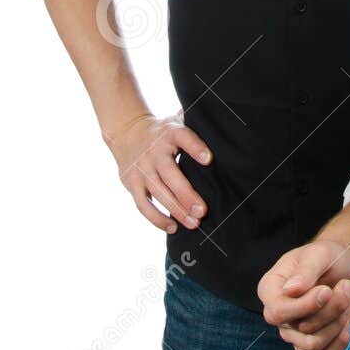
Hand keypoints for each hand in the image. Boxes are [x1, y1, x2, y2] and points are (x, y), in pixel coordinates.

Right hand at [104, 110, 211, 233]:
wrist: (126, 132)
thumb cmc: (163, 131)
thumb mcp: (176, 121)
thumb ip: (196, 123)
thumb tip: (223, 125)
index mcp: (169, 133)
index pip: (184, 138)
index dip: (196, 148)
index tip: (209, 159)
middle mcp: (154, 151)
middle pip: (171, 174)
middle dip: (187, 194)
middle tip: (202, 211)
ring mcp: (141, 169)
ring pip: (158, 192)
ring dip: (176, 210)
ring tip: (194, 223)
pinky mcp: (132, 183)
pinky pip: (143, 205)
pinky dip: (157, 218)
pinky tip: (173, 227)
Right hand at [257, 240, 349, 349]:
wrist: (346, 270)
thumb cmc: (327, 258)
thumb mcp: (317, 253)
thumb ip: (305, 270)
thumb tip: (291, 290)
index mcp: (270, 289)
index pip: (278, 311)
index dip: (305, 306)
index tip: (326, 290)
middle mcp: (278, 314)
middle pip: (301, 329)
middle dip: (330, 311)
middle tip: (345, 287)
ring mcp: (293, 333)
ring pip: (315, 344)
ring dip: (338, 321)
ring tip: (346, 297)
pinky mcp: (310, 346)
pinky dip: (340, 342)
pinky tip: (345, 323)